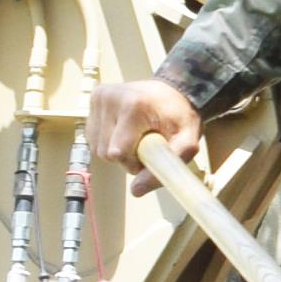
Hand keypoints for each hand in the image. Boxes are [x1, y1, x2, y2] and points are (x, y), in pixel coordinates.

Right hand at [89, 77, 201, 192]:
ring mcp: (99, 97)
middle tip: (147, 145)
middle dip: (126, 157)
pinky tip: (125, 130)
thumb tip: (136, 191)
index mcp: (132, 106)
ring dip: (117, 150)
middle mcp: (109, 98)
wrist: (176, 90)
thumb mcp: (187, 142)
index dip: (134, 162)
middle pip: (105, 152)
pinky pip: (93, 135)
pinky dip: (109, 140)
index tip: (151, 152)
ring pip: (97, 146)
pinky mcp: (93, 98)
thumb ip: (166, 167)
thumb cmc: (182, 117)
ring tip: (137, 136)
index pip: (118, 153)